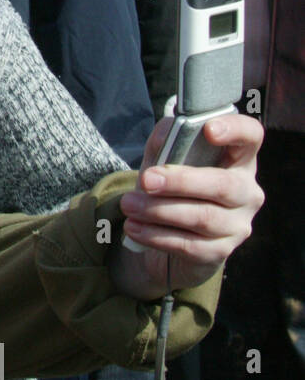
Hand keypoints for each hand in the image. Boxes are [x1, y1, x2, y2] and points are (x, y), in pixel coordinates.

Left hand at [109, 113, 263, 298]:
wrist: (170, 238)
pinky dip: (156, 236)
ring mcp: (238, 224)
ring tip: (128, 205)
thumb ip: (166, 143)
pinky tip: (133, 228)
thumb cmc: (172, 190)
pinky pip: (189, 244)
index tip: (208, 130)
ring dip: (160, 211)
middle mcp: (247, 192)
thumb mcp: (164, 162)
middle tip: (146, 180)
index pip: (251, 137)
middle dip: (180, 182)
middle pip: (222, 185)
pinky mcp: (220, 251)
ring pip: (203, 217)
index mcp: (238, 160)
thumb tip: (167, 128)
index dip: (235, 131)